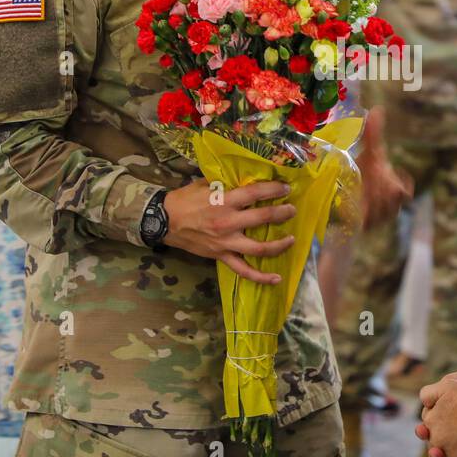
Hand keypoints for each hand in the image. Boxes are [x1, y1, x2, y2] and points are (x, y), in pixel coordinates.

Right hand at [163, 178, 296, 285]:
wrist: (164, 221)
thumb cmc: (185, 199)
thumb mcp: (205, 184)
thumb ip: (226, 183)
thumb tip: (247, 177)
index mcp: (224, 200)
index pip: (255, 193)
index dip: (273, 190)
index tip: (285, 188)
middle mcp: (228, 222)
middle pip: (263, 218)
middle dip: (282, 213)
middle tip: (292, 210)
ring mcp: (226, 242)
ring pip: (259, 248)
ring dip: (279, 245)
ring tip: (291, 239)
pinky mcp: (221, 256)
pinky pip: (243, 270)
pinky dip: (260, 277)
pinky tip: (275, 279)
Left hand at [357, 107, 412, 229]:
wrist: (345, 195)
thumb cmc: (363, 174)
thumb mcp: (369, 154)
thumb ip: (373, 135)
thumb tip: (377, 109)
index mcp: (394, 191)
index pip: (405, 195)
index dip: (402, 186)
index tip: (392, 172)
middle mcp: (388, 207)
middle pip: (392, 203)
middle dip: (383, 191)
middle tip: (373, 179)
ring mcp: (376, 219)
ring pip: (380, 214)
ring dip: (372, 202)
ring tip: (361, 191)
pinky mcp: (363, 227)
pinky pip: (366, 224)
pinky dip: (362, 215)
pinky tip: (354, 205)